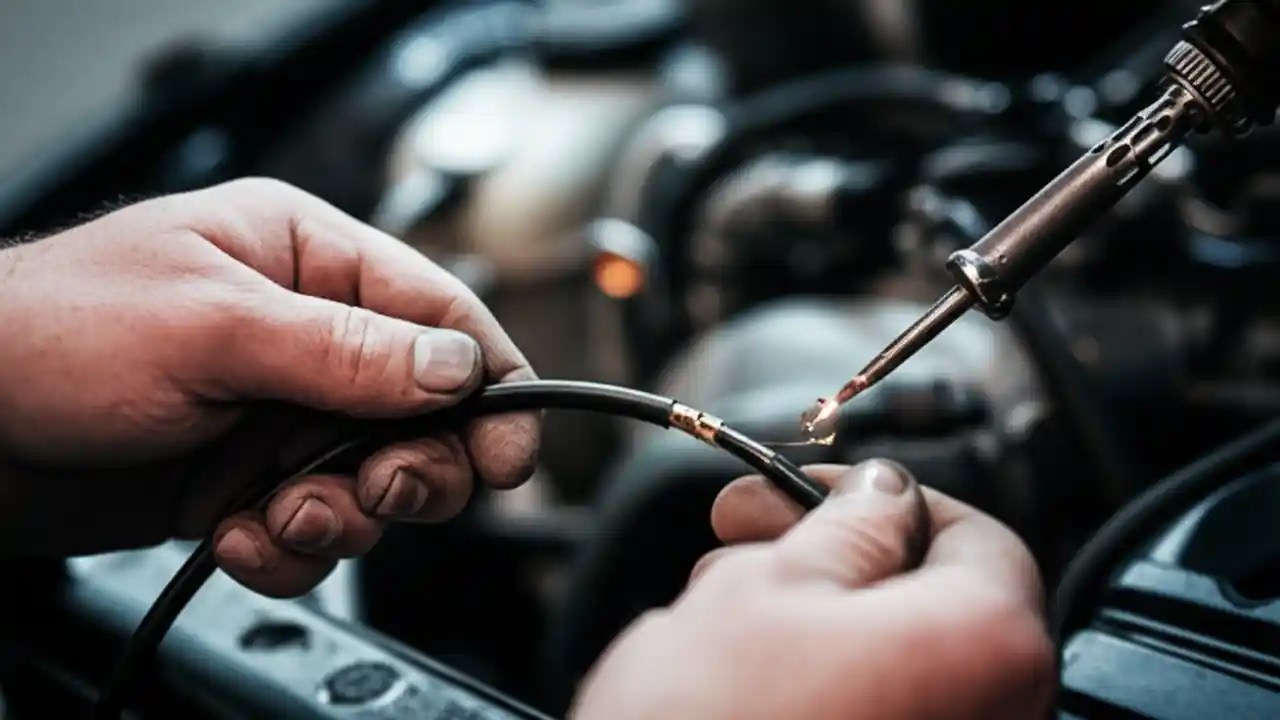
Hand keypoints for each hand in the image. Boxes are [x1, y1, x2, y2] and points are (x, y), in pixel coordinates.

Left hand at [0, 178, 538, 595]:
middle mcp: (306, 338)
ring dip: (342, 516)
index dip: (490, 383)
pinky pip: (314, 531)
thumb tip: (457, 369)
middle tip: (382, 488)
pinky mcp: (248, 483)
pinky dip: (286, 550)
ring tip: (279, 516)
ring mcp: (279, 416)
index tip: (510, 450)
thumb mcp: (211, 327)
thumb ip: (344, 351)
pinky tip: (231, 535)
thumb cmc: (49, 336)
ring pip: (375, 483)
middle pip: (426, 414)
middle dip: (413, 465)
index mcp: (307, 260)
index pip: (439, 314)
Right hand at [571, 462, 1054, 719]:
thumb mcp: (764, 589)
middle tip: (740, 544)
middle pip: (928, 606)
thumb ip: (848, 523)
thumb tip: (886, 493)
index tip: (811, 493)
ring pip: (891, 667)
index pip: (975, 537)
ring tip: (713, 622)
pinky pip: (875, 719)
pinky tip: (736, 683)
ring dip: (809, 626)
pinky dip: (818, 692)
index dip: (881, 499)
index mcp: (990, 647)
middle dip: (828, 563)